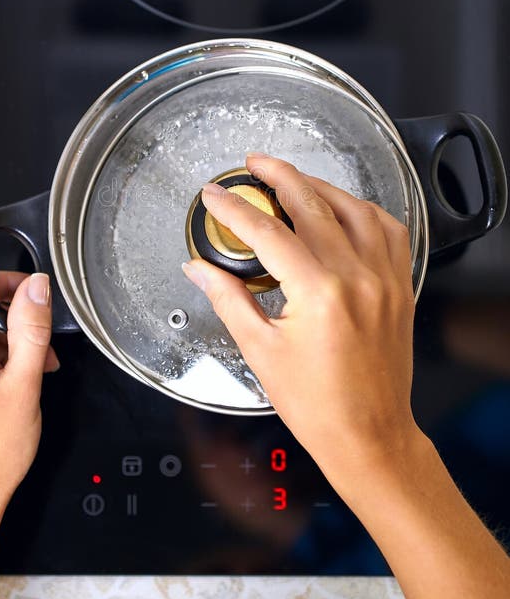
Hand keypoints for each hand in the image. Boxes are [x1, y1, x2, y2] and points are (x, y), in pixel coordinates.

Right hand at [182, 153, 419, 492]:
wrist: (369, 435)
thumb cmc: (317, 404)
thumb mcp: (260, 351)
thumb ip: (228, 298)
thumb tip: (198, 268)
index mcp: (320, 293)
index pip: (268, 232)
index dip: (235, 208)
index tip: (215, 194)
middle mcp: (358, 276)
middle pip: (313, 204)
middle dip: (278, 175)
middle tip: (253, 163)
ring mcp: (385, 278)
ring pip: (354, 208)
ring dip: (321, 186)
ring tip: (292, 179)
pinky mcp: (399, 285)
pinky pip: (388, 230)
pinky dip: (362, 210)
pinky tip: (342, 208)